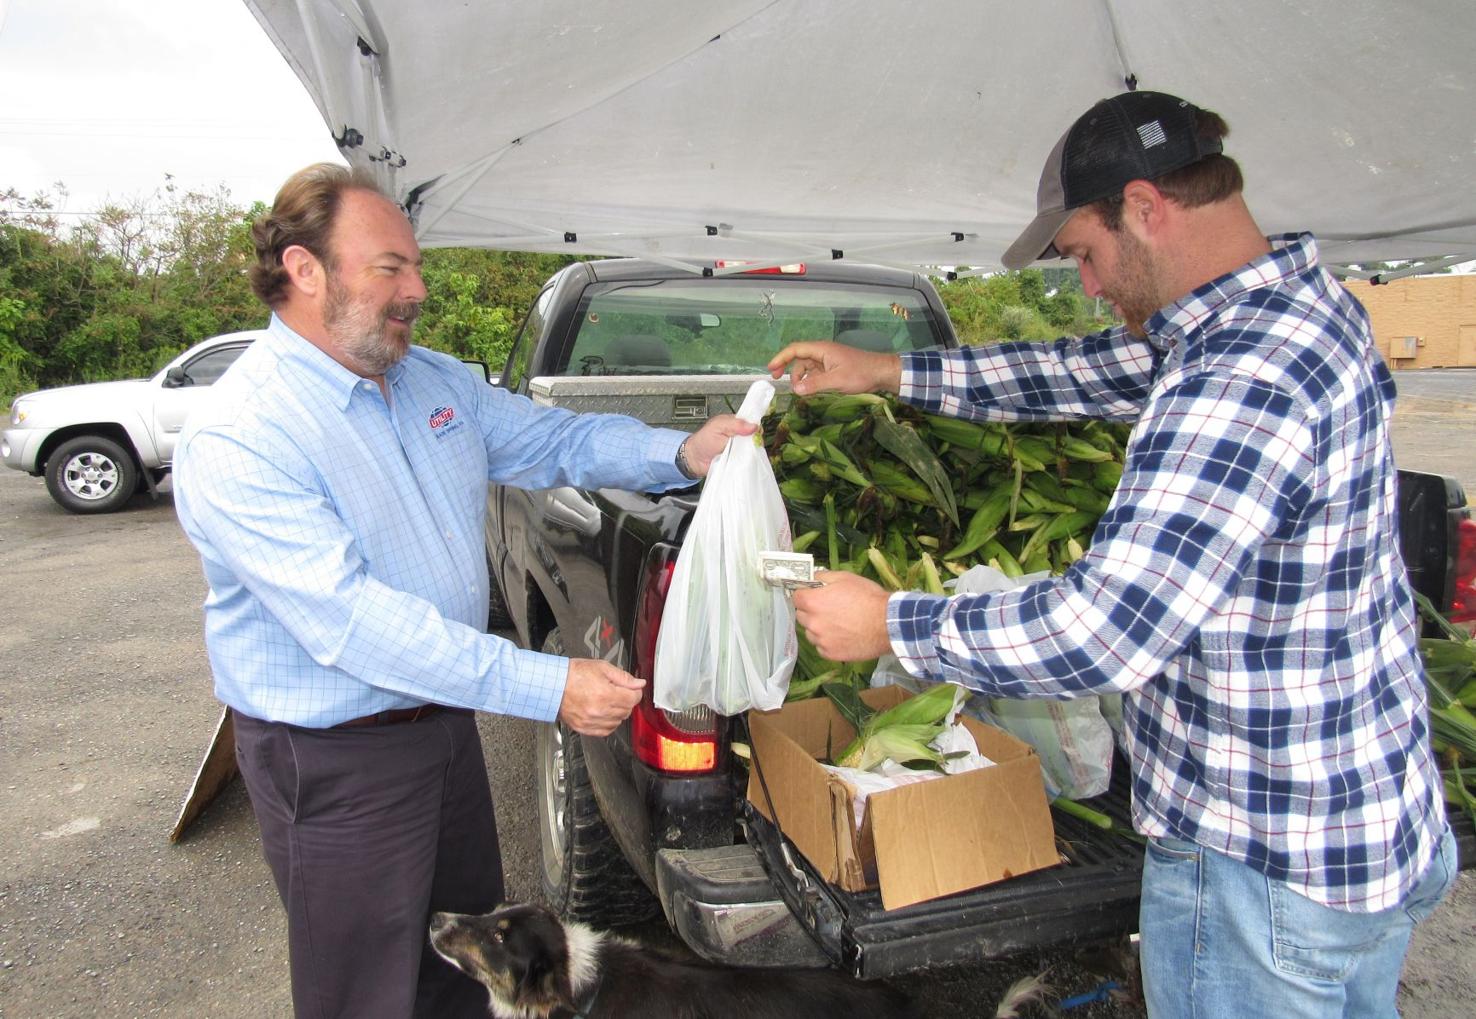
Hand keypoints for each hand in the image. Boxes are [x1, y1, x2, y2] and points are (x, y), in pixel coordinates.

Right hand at [558, 658, 644, 735]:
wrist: (552, 684)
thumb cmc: (572, 675)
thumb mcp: (601, 667)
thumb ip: (623, 677)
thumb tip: (638, 684)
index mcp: (606, 694)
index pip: (633, 699)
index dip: (635, 692)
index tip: (632, 689)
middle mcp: (599, 710)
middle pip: (627, 711)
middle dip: (626, 701)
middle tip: (618, 692)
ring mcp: (591, 721)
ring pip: (618, 722)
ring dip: (618, 712)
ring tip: (608, 701)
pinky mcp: (584, 728)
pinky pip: (605, 731)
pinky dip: (608, 723)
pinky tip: (604, 713)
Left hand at [681, 414, 757, 477]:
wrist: (695, 459)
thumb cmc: (703, 441)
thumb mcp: (717, 427)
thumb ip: (735, 424)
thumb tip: (753, 426)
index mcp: (736, 424)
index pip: (753, 423)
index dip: (756, 428)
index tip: (757, 433)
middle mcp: (741, 436)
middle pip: (756, 437)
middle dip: (754, 441)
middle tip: (746, 445)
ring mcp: (742, 449)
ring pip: (754, 450)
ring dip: (751, 452)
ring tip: (743, 454)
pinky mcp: (740, 461)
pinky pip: (748, 461)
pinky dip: (747, 461)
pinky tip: (744, 461)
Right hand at [767, 341, 901, 396]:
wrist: (881, 373)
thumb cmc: (861, 373)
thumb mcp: (836, 380)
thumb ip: (814, 385)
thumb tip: (795, 389)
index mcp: (821, 350)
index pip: (795, 349)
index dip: (781, 358)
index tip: (770, 369)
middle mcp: (823, 353)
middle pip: (799, 358)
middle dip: (788, 369)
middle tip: (778, 381)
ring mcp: (828, 360)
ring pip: (808, 367)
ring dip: (801, 378)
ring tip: (800, 392)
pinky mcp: (833, 368)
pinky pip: (816, 373)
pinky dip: (811, 381)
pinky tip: (811, 391)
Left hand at [793, 570, 892, 660]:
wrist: (887, 624)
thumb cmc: (867, 597)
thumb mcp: (845, 577)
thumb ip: (823, 576)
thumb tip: (812, 578)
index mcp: (813, 602)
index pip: (796, 597)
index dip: (805, 594)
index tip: (814, 595)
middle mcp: (812, 623)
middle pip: (802, 616)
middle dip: (811, 611)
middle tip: (829, 609)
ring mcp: (821, 641)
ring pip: (811, 633)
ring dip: (818, 628)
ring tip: (838, 624)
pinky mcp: (830, 654)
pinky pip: (821, 647)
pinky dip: (828, 642)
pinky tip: (842, 636)